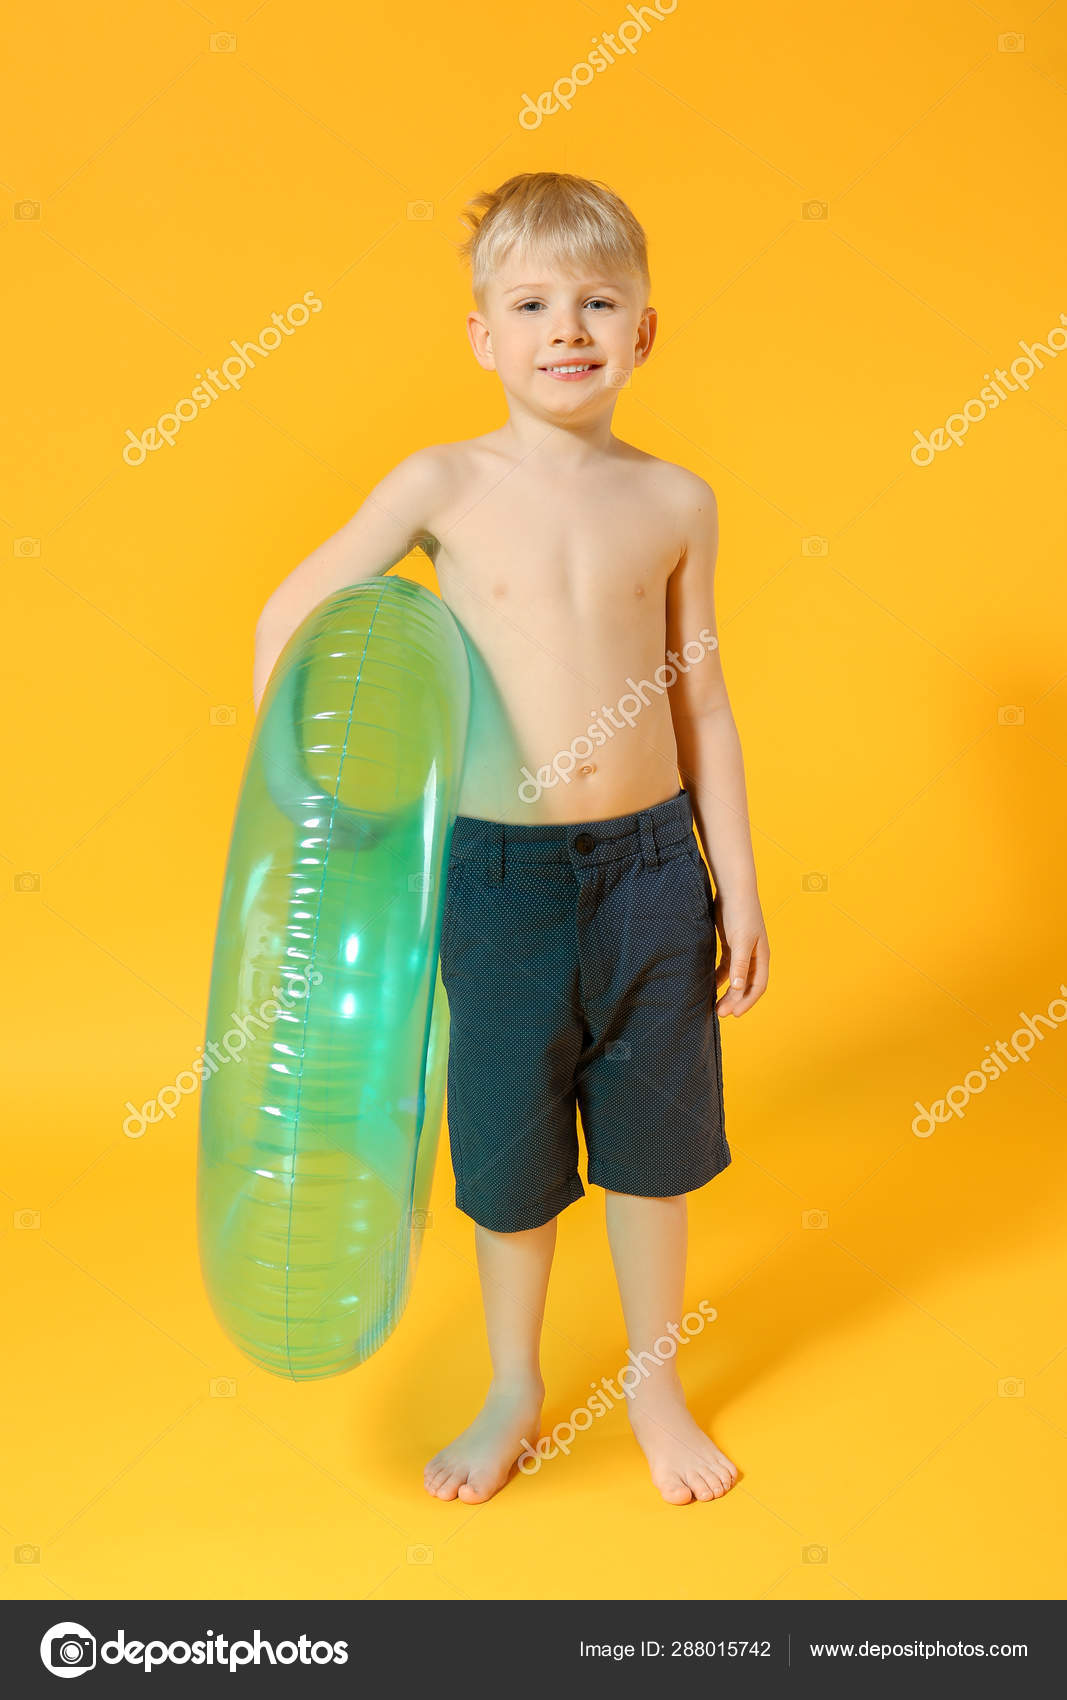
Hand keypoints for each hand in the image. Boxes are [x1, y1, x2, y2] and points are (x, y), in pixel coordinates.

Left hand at [714, 898, 768, 1016]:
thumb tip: (738, 988)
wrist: (733, 889)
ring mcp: (742, 950)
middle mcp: (754, 956)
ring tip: (714, 1004)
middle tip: (720, 1013)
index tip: (734, 1014)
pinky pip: (726, 966)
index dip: (747, 1002)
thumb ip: (739, 964)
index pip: (758, 986)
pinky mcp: (730, 943)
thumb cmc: (740, 913)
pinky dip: (719, 977)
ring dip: (727, 991)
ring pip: (735, 977)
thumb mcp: (740, 940)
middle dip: (734, 1000)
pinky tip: (710, 984)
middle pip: (745, 985)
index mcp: (761, 956)